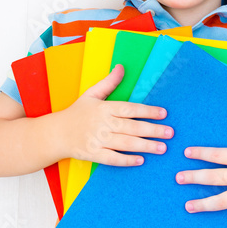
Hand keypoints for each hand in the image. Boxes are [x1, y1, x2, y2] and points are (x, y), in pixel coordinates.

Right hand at [58, 65, 172, 166]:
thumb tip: (122, 67)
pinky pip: (112, 158)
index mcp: (104, 108)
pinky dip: (126, 160)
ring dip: (145, 146)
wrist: (56, 133)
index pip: (129, 109)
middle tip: (170, 133)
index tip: (163, 113)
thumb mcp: (91, 94)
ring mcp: (97, 140)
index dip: (147, 111)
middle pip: (131, 127)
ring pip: (125, 143)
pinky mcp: (93, 154)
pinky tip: (141, 160)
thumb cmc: (77, 112)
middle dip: (152, 130)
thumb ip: (109, 82)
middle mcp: (102, 124)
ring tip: (162, 148)